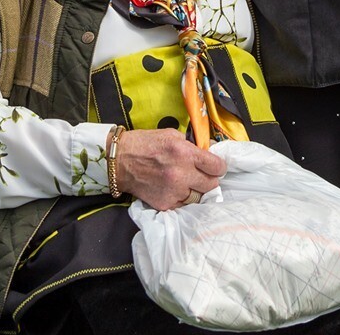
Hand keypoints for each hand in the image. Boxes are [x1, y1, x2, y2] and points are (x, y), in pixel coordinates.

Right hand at [111, 128, 225, 210]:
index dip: (219, 167)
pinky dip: (182, 198)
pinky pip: (183, 205)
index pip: (217, 167)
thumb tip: (209, 152)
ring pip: (199, 197)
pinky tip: (174, 189)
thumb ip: (192, 145)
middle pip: (212, 185)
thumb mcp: (172, 135)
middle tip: (201, 175)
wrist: (120, 161)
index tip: (216, 167)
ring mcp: (173, 192)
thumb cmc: (146, 144)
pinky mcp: (165, 204)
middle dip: (209, 179)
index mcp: (185, 153)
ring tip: (187, 183)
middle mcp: (182, 174)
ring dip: (196, 190)